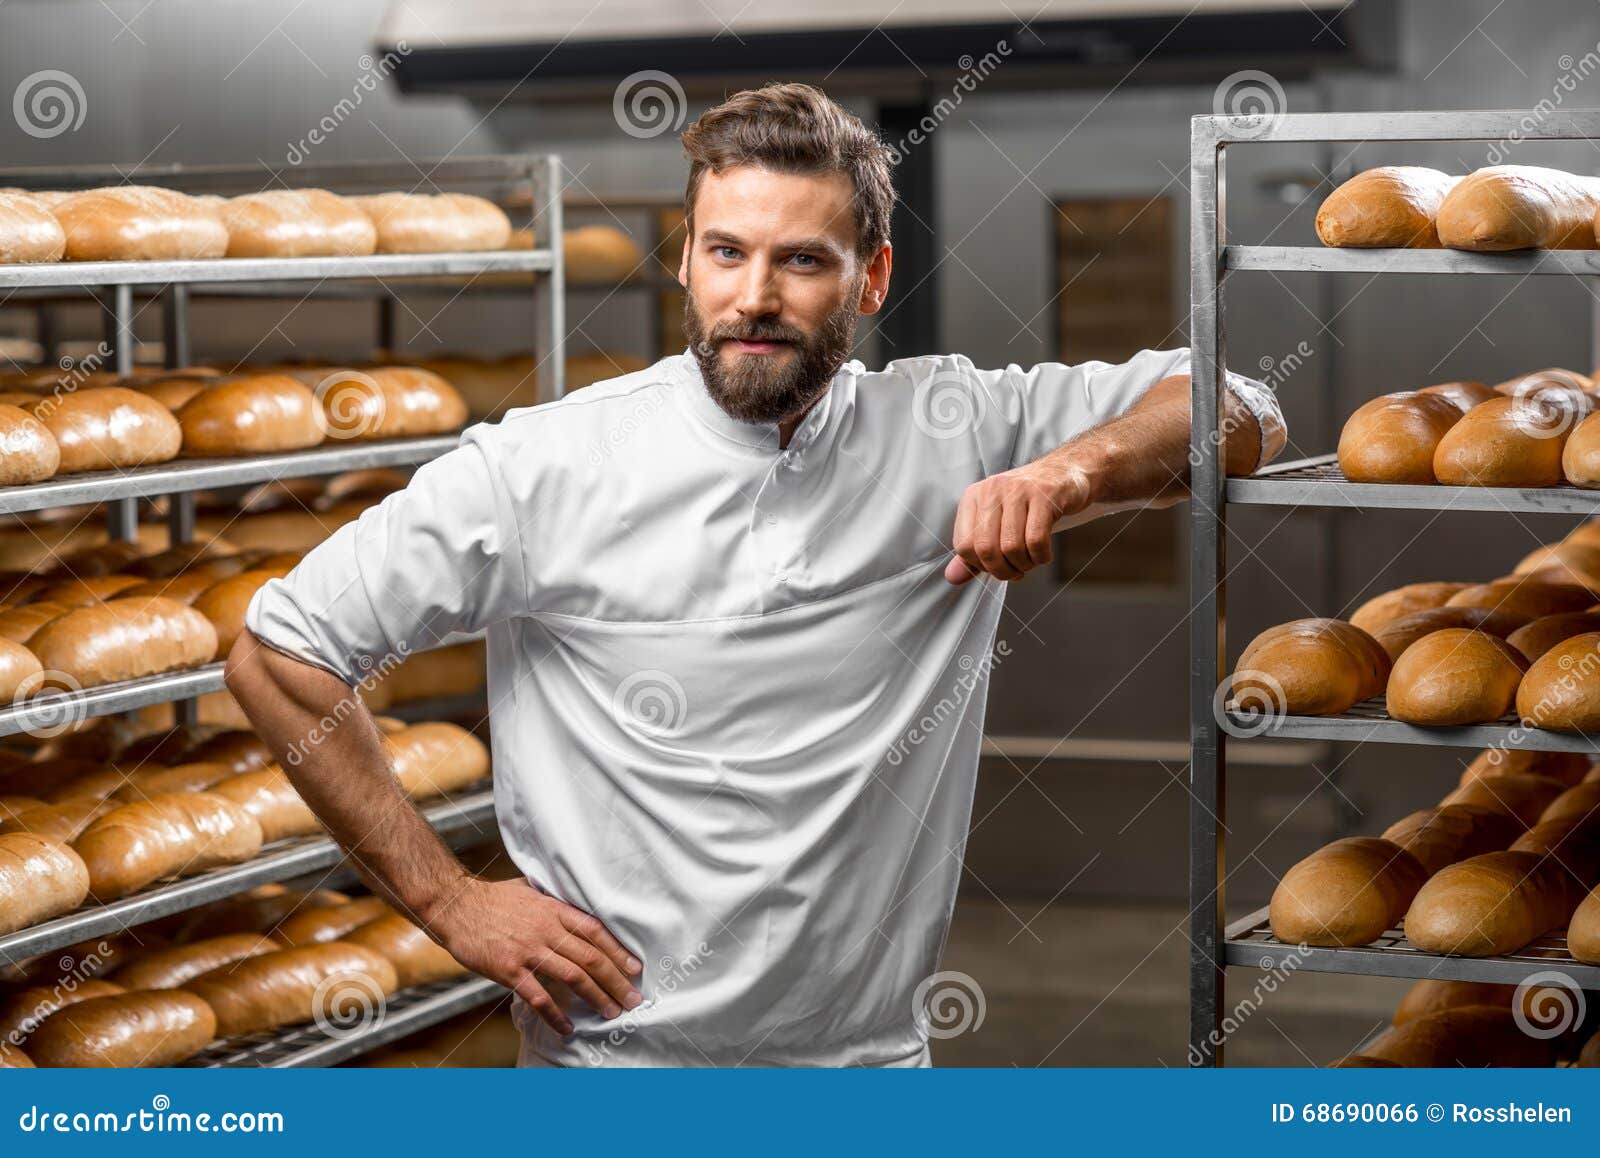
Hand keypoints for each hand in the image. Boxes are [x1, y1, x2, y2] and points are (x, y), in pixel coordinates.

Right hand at [425, 877, 642, 1035]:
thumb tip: (575, 907)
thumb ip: (554, 902)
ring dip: (596, 997)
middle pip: (591, 958)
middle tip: (632, 999)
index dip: (618, 951)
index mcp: (554, 910)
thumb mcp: (531, 890)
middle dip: (616, 981)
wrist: (456, 905)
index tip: (635, 967)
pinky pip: (539, 996)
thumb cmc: (493, 898)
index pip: (595, 931)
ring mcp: (529, 951)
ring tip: (611, 1012)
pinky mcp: (509, 969)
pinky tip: (568, 1027)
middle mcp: (546, 930)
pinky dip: (556, 1014)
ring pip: (573, 977)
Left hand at [945, 458, 1092, 584]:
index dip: (980, 566)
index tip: (997, 567)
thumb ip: (974, 552)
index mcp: (973, 497)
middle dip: (1002, 570)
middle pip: (985, 548)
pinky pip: (1036, 540)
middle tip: (1016, 572)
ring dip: (1024, 565)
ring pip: (1011, 547)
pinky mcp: (1044, 496)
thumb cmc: (1027, 502)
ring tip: (1031, 561)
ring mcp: (1018, 490)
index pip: (963, 545)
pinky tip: (1044, 554)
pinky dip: (1041, 557)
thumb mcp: (995, 522)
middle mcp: (992, 490)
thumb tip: (953, 577)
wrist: (1064, 472)